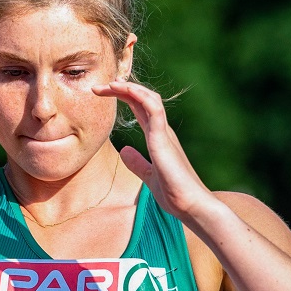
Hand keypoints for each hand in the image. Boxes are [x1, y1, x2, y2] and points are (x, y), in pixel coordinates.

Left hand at [92, 80, 213, 222]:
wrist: (192, 206)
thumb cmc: (175, 193)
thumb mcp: (149, 176)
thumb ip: (137, 163)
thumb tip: (124, 151)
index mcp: (158, 137)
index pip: (139, 108)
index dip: (122, 97)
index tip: (102, 93)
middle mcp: (162, 130)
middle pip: (142, 99)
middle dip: (120, 89)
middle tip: (97, 87)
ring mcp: (164, 133)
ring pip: (149, 99)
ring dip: (129, 88)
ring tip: (109, 84)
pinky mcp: (165, 139)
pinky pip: (154, 109)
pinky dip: (140, 96)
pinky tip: (126, 90)